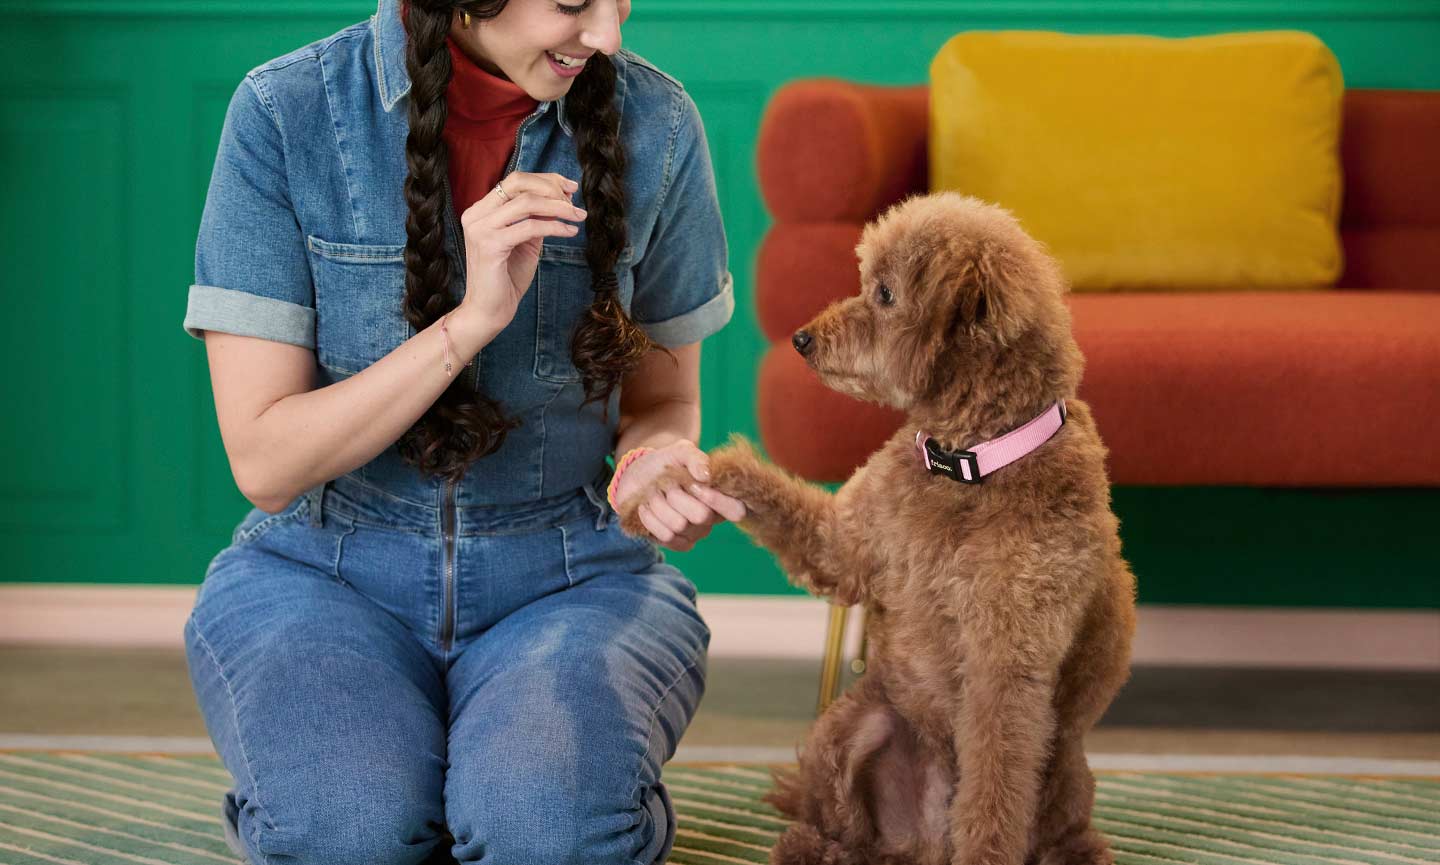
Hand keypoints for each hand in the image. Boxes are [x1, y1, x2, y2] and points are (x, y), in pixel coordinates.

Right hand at [457, 172, 585, 334]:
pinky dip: (555, 226)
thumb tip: (561, 198)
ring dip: (559, 207)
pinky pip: (531, 227)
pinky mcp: (490, 245)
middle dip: (551, 188)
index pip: (515, 181)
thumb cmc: (507, 277)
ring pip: (527, 203)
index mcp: (481, 210)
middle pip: (518, 183)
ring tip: (579, 216)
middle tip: (574, 201)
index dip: (545, 180)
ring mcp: (480, 228)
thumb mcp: (525, 240)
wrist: (489, 310)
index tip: (570, 188)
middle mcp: (476, 215)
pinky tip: (570, 231)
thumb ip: (536, 218)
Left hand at [615, 440, 746, 551]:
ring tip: (653, 493)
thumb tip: (705, 476)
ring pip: (679, 525)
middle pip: (701, 516)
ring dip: (659, 504)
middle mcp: (711, 518)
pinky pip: (666, 536)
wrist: (637, 477)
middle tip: (666, 484)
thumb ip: (696, 458)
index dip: (717, 500)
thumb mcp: (680, 452)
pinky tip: (646, 507)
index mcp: (721, 496)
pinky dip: (651, 518)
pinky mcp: (676, 543)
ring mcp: (694, 533)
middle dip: (676, 495)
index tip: (694, 484)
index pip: (736, 510)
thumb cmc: (664, 463)